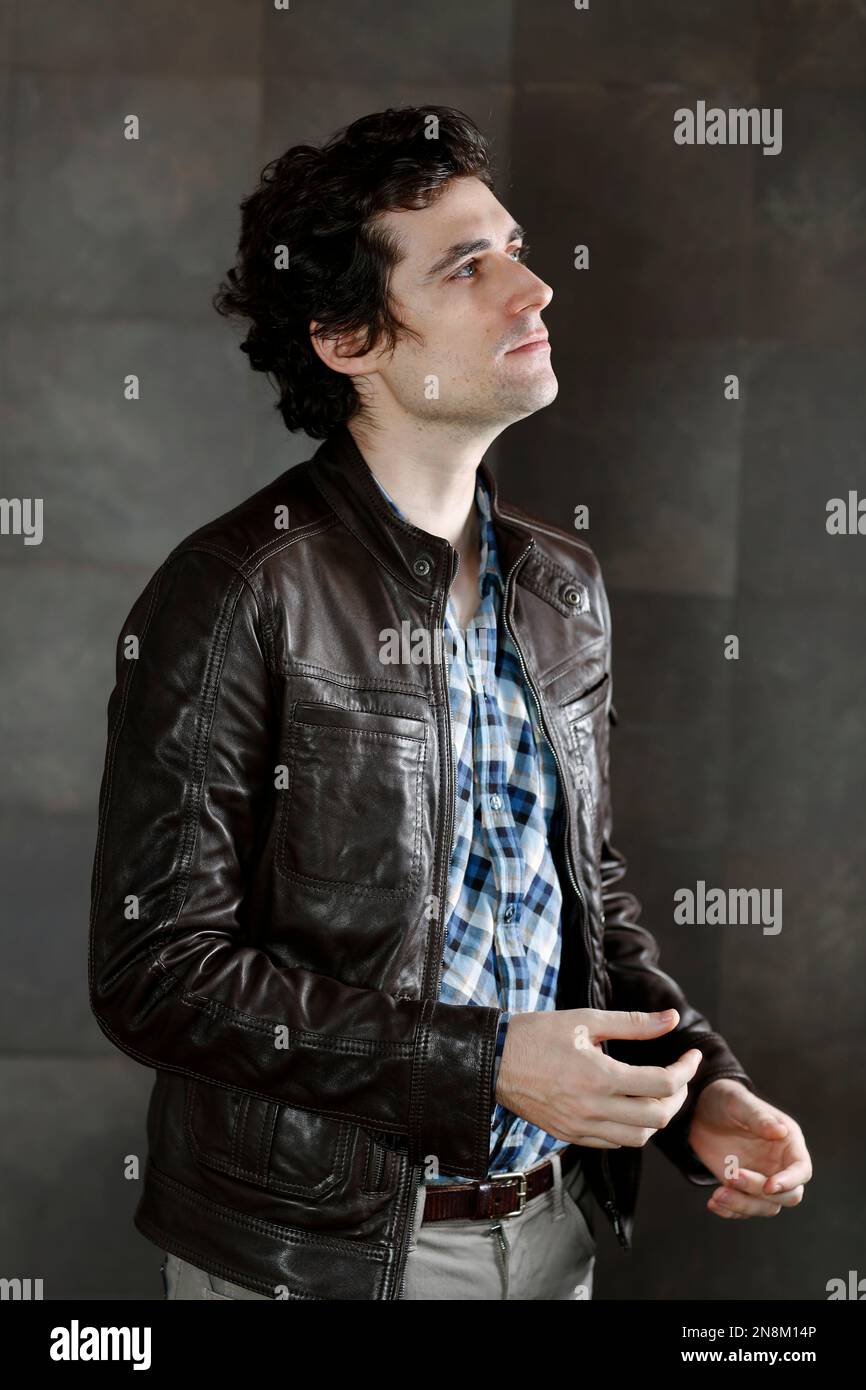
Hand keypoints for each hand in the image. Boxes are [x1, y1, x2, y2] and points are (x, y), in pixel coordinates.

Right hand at [497, 1006, 701, 1147]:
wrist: (494, 1061)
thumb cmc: (537, 1034)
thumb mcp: (586, 1019)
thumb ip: (633, 1023)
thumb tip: (672, 1018)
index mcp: (599, 1076)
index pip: (662, 1084)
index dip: (686, 1071)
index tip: (692, 1057)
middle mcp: (593, 1108)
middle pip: (657, 1117)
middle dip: (678, 1097)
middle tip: (679, 1078)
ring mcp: (581, 1127)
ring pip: (639, 1137)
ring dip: (657, 1118)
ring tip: (659, 1094)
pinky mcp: (570, 1136)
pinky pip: (614, 1143)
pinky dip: (632, 1129)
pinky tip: (631, 1107)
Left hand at [687, 1079, 811, 1219]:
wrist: (700, 1112)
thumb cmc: (725, 1100)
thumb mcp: (738, 1103)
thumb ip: (758, 1117)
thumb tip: (781, 1131)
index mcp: (788, 1142)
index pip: (802, 1169)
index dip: (790, 1181)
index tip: (769, 1186)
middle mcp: (780, 1164)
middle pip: (788, 1195)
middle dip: (761, 1192)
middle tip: (732, 1176)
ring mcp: (763, 1178)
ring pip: (766, 1206)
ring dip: (743, 1205)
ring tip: (717, 1195)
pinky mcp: (743, 1189)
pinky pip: (744, 1209)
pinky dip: (730, 1210)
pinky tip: (714, 1203)